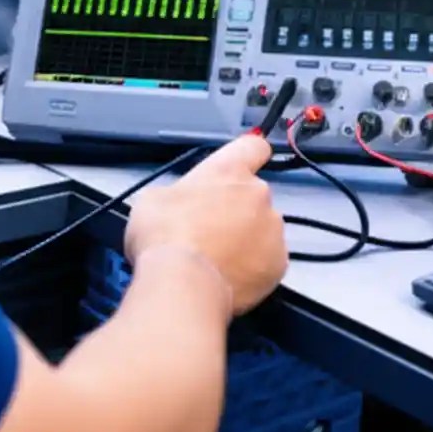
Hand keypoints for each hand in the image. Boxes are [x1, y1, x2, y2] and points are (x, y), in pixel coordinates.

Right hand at [125, 135, 287, 315]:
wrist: (183, 284)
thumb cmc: (166, 237)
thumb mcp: (154, 199)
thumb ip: (180, 192)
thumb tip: (181, 204)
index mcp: (229, 170)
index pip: (253, 146)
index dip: (247, 156)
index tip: (240, 167)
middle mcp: (258, 194)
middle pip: (254, 195)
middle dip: (236, 210)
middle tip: (209, 230)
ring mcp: (273, 229)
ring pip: (263, 229)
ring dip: (246, 239)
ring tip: (216, 259)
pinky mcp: (278, 263)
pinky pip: (268, 261)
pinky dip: (253, 268)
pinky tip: (227, 276)